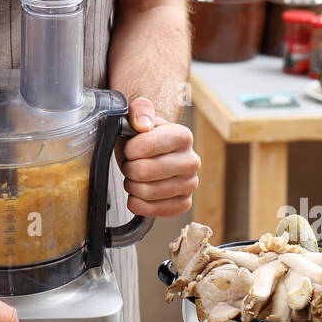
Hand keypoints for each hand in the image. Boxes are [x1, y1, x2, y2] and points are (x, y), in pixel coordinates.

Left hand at [119, 96, 199, 216]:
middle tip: (130, 164)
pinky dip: (138, 204)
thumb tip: (143, 124)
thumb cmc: (144, 137)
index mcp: (183, 136)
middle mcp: (192, 161)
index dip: (129, 149)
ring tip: (134, 177)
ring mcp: (190, 184)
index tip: (129, 148)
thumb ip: (140, 110)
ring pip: (148, 192)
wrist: (153, 155)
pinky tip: (138, 194)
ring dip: (132, 186)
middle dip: (129, 168)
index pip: (147, 146)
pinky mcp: (184, 203)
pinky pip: (155, 210)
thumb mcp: (139, 116)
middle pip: (145, 171)